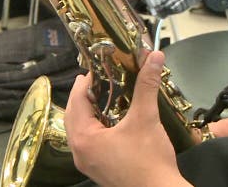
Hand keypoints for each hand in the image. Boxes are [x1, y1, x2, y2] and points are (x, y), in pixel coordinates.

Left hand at [65, 51, 189, 186]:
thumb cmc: (149, 159)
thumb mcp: (146, 118)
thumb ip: (147, 85)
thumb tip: (154, 57)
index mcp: (84, 138)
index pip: (76, 101)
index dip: (85, 82)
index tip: (96, 68)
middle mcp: (80, 152)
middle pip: (73, 116)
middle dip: (83, 96)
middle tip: (97, 80)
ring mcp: (88, 164)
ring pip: (80, 131)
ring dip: (88, 112)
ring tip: (103, 97)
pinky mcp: (99, 170)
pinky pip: (89, 143)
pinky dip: (95, 127)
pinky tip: (110, 121)